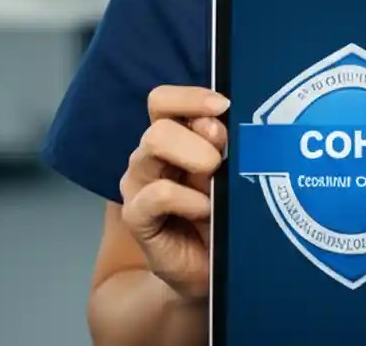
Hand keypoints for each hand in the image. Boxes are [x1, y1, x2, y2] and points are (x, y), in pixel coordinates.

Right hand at [119, 85, 229, 299]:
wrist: (208, 268)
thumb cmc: (221, 214)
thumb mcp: (229, 174)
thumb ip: (221, 146)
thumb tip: (215, 123)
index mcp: (172, 137)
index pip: (163, 101)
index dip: (191, 98)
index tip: (223, 106)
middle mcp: (149, 156)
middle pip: (160, 124)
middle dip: (200, 137)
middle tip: (222, 162)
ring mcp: (138, 185)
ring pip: (153, 144)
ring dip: (195, 160)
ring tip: (216, 189)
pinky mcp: (136, 216)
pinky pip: (157, 194)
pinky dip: (187, 199)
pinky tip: (205, 210)